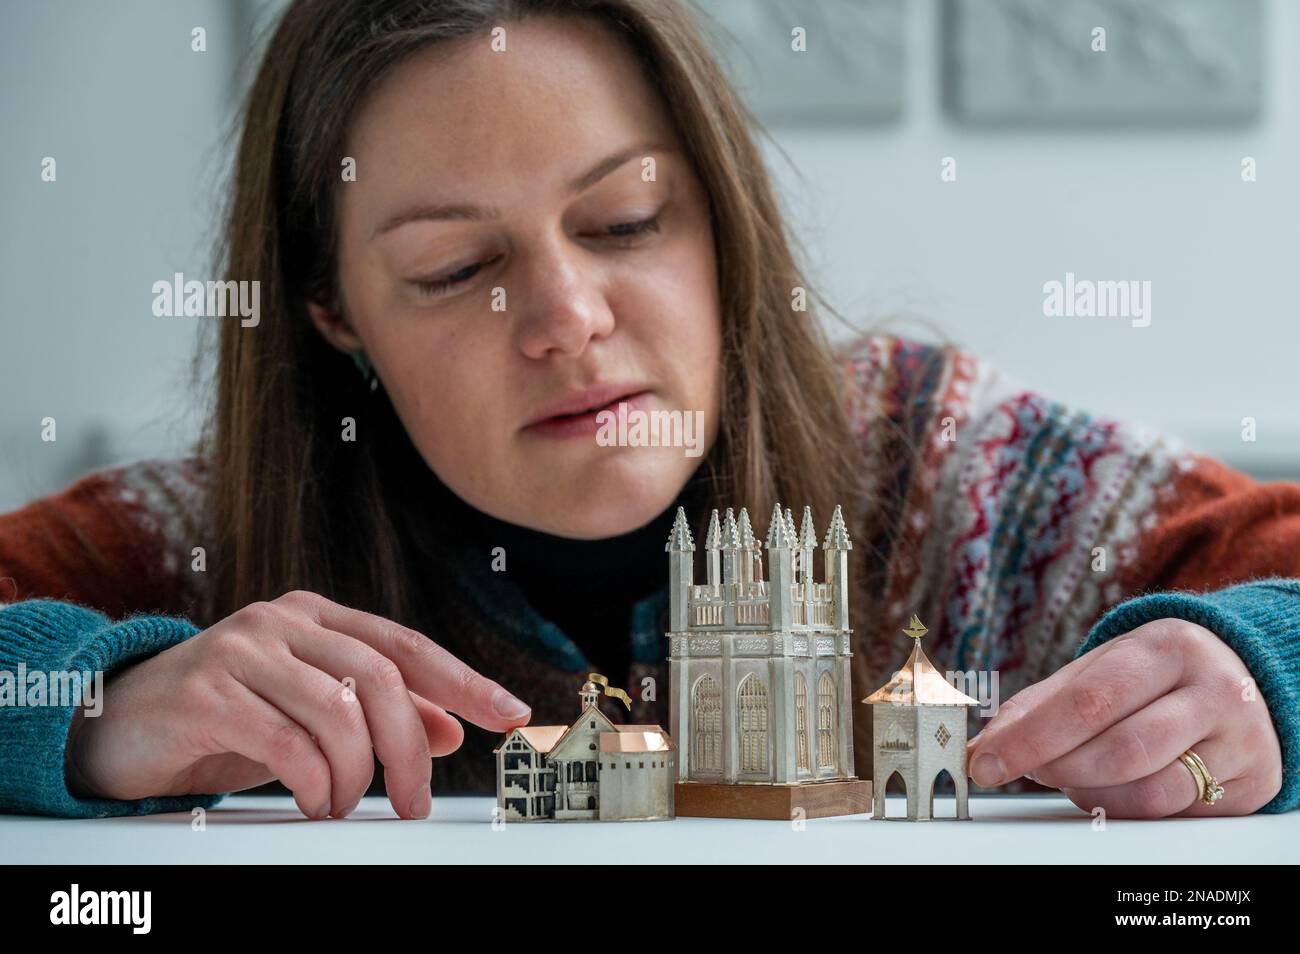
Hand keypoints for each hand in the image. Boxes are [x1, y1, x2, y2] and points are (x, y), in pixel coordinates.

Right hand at [63, 590, 532, 818]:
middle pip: (380, 677)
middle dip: (409, 747)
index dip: (464, 681)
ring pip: (338, 709)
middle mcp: (284, 621)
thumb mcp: (309, 713)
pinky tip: (313, 801)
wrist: (116, 723)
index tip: (511, 714)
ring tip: (344, 805)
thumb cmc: (225, 718)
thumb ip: (375, 713)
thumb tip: (450, 733)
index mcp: (317, 617)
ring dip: (356, 773)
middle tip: (416, 802)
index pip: (406, 646)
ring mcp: (243, 649)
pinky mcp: (206, 691)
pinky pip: (286, 741)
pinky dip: (313, 781)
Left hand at [965, 618, 1283, 816]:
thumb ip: (1036, 706)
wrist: (1238, 677)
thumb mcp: (1098, 668)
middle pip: (1121, 751)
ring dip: (1091, 793)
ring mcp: (1239, 740)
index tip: (986, 763)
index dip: (1030, 739)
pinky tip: (1113, 788)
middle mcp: (1213, 691)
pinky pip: (1173, 814)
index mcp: (1167, 648)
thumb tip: (980, 748)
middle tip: (1032, 769)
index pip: (1088, 702)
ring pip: (1149, 792)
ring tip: (1073, 776)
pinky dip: (1126, 808)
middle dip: (1059, 768)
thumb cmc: (1152, 675)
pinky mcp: (1251, 783)